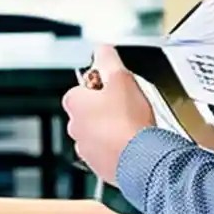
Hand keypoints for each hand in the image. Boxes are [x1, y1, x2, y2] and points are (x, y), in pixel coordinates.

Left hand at [62, 46, 154, 184]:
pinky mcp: (98, 164)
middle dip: (107, 107)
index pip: (84, 87)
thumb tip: (102, 49)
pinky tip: (132, 143)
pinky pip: (107, 151)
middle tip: (127, 106)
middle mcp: (74, 126)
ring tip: (132, 125)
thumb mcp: (121, 78)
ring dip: (112, 127)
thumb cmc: (128, 121)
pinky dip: (118, 147)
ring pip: (99, 131)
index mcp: (74, 103)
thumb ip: (108, 59)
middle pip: (90, 109)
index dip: (103, 85)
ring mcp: (85, 147)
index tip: (117, 87)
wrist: (140, 159)